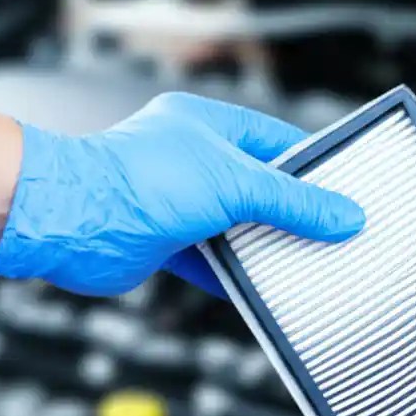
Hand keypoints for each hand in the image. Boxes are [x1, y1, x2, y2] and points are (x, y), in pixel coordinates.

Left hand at [0, 92, 364, 296]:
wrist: (70, 221)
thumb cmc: (137, 180)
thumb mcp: (235, 185)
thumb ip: (293, 203)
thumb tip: (343, 217)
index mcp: (208, 125)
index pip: (277, 143)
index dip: (312, 169)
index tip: (344, 194)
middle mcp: (192, 160)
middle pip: (259, 188)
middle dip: (292, 214)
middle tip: (333, 235)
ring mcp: (177, 201)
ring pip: (236, 226)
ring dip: (264, 248)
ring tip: (305, 265)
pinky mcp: (164, 241)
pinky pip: (211, 261)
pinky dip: (233, 276)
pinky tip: (261, 290)